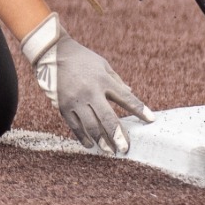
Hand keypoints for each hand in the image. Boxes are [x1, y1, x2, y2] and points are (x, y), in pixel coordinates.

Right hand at [20, 14, 154, 153]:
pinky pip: (74, 126)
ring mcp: (75, 100)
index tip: (151, 120)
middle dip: (117, 135)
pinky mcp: (63, 106)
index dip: (139, 109)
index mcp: (103, 80)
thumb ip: (116, 81)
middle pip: (107, 118)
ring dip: (101, 140)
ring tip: (110, 151)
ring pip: (90, 126)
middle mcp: (90, 91)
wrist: (53, 53)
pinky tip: (91, 144)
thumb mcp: (103, 65)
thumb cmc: (82, 59)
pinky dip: (83, 137)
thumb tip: (129, 93)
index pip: (126, 98)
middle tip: (125, 149)